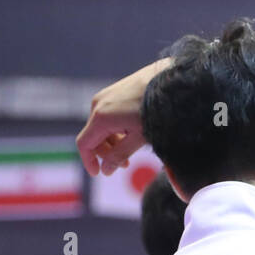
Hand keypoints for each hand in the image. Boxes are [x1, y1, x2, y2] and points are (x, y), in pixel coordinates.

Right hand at [77, 57, 171, 175]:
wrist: (171, 81)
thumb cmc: (156, 110)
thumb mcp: (139, 138)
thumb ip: (119, 155)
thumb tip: (105, 171)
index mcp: (101, 117)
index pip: (84, 144)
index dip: (89, 161)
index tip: (98, 173)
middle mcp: (98, 104)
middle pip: (93, 136)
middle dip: (106, 153)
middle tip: (125, 165)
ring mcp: (106, 96)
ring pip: (101, 126)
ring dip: (113, 142)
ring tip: (131, 150)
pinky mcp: (115, 91)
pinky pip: (108, 115)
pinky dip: (116, 129)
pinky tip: (132, 133)